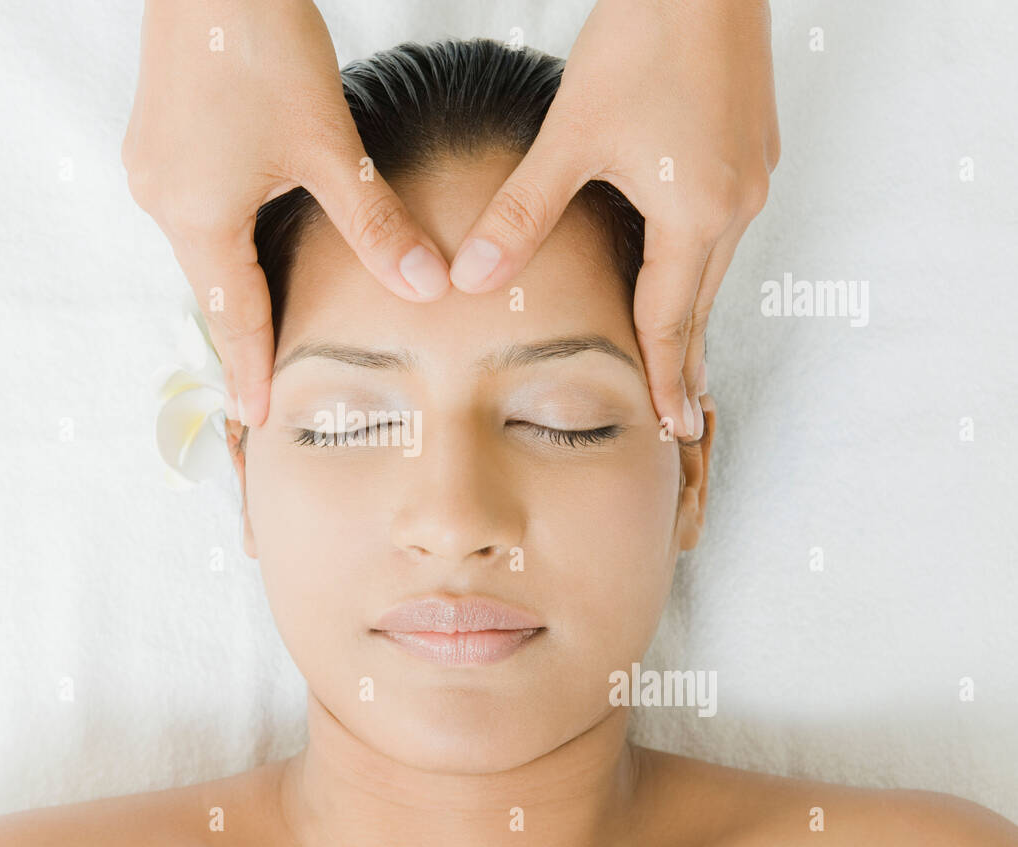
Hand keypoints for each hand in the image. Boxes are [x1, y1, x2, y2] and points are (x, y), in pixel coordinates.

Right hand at [122, 0, 450, 426]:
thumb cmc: (263, 45)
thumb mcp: (330, 147)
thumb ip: (376, 225)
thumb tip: (429, 286)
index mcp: (198, 217)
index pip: (233, 318)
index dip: (251, 370)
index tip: (258, 419)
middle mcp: (163, 201)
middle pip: (213, 288)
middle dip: (243, 335)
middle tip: (265, 386)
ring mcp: (153, 170)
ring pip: (204, 250)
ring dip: (234, 286)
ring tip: (261, 326)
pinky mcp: (156, 141)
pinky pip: (194, 211)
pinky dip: (224, 240)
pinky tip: (246, 241)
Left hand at [448, 0, 779, 438]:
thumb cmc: (642, 40)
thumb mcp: (571, 137)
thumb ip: (522, 213)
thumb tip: (470, 281)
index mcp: (697, 214)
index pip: (673, 321)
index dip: (667, 379)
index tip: (672, 430)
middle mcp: (737, 203)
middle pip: (699, 301)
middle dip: (686, 359)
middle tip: (682, 416)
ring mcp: (751, 173)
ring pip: (711, 263)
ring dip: (690, 310)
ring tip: (679, 355)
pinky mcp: (751, 145)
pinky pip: (720, 224)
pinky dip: (696, 259)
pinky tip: (679, 262)